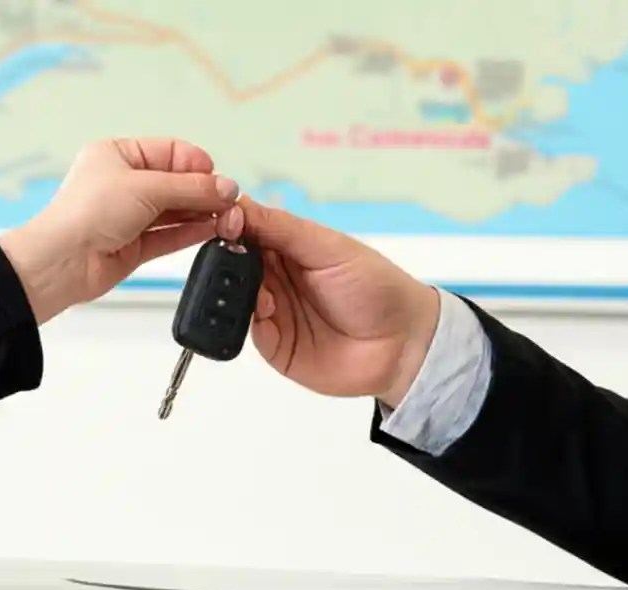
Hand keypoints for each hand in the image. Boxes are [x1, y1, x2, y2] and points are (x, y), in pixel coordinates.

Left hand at [0, 137, 241, 323]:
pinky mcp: (135, 244)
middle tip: (229, 200)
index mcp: (117, 155)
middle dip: (203, 191)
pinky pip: (170, 235)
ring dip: (201, 213)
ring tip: (227, 216)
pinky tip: (213, 229)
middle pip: (176, 182)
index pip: (169, 152)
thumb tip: (226, 186)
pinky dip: (192, 232)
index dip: (196, 164)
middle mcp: (123, 184)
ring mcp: (129, 215)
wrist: (62, 261)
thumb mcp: (145, 188)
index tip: (218, 177)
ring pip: (176, 210)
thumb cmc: (86, 213)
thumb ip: (190, 188)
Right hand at [215, 198, 438, 405]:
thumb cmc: (377, 288)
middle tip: (228, 250)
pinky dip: (250, 320)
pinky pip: (249, 332)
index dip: (234, 224)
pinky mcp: (275, 346)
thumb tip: (239, 205)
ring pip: (235, 297)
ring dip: (236, 289)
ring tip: (252, 282)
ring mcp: (274, 313)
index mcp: (290, 249)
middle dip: (227, 257)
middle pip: (234, 264)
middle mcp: (277, 279)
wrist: (403, 344)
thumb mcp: (330, 247)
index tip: (225, 219)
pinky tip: (266, 309)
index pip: (250, 230)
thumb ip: (283, 228)